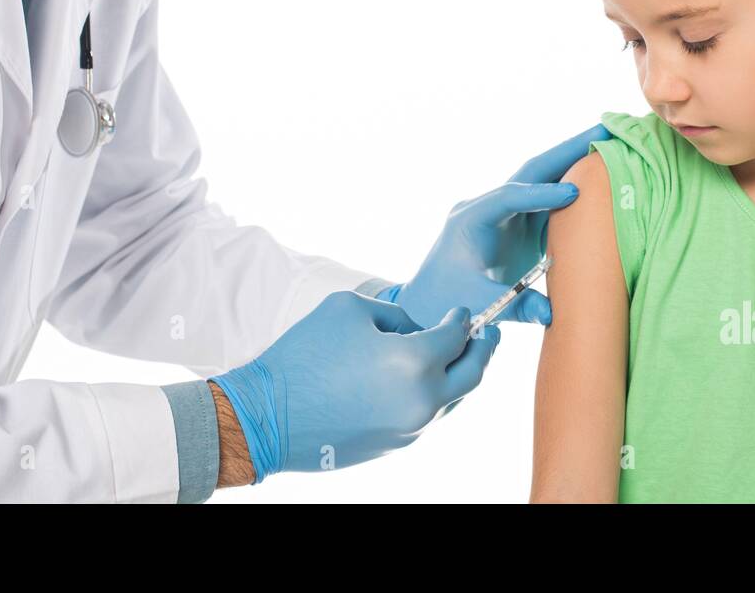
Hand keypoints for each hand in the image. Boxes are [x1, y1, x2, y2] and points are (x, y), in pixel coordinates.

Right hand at [209, 291, 498, 479]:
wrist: (266, 416)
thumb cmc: (304, 355)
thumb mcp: (350, 308)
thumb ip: (396, 314)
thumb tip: (418, 328)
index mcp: (414, 361)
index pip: (458, 335)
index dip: (463, 319)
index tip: (462, 311)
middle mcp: (422, 399)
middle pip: (473, 373)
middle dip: (483, 349)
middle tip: (488, 334)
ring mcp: (411, 429)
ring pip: (453, 400)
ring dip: (461, 375)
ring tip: (459, 356)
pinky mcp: (397, 446)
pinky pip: (429, 417)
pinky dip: (436, 395)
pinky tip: (424, 381)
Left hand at [393, 122, 610, 330]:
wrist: (427, 302)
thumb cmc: (445, 302)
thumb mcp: (477, 305)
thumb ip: (512, 306)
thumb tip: (550, 313)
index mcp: (471, 219)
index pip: (509, 196)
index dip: (542, 193)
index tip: (574, 192)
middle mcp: (489, 208)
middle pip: (531, 173)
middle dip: (567, 151)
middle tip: (605, 131)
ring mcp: (506, 214)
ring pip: (544, 181)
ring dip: (576, 164)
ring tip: (613, 146)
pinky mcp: (519, 226)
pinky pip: (549, 201)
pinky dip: (576, 189)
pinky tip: (604, 180)